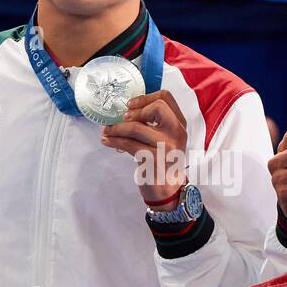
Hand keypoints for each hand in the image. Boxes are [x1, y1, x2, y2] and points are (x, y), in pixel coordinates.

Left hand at [100, 90, 188, 208]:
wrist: (167, 190)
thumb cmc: (162, 162)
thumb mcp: (166, 139)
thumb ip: (155, 123)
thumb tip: (127, 110)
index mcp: (180, 124)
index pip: (166, 98)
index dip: (146, 97)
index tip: (130, 105)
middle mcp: (177, 133)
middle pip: (157, 107)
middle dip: (134, 111)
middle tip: (121, 119)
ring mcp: (168, 146)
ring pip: (137, 127)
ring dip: (116, 128)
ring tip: (107, 131)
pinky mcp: (154, 159)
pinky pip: (129, 144)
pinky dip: (114, 141)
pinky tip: (107, 140)